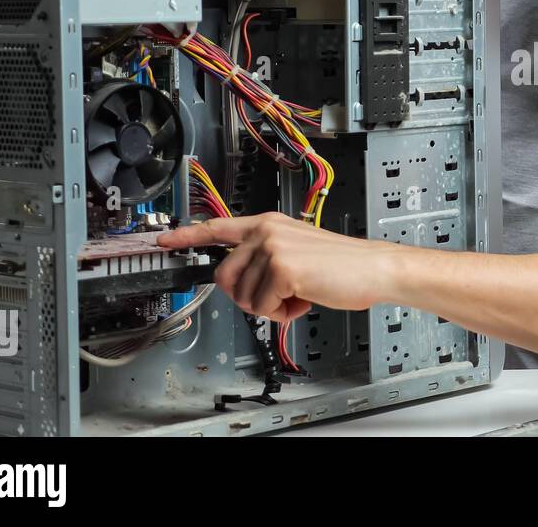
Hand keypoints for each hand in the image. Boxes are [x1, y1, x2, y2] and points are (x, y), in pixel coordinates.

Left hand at [155, 212, 394, 321]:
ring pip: (243, 297)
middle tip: (278, 295)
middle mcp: (266, 232)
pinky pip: (262, 307)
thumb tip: (239, 280)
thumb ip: (265, 257)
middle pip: (223, 277)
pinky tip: (304, 299)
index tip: (165, 241)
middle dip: (247, 297)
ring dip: (270, 306)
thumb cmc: (342, 265)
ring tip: (298, 293)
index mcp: (268, 225)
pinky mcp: (281, 268)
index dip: (187, 236)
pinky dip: (283, 313)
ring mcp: (272, 248)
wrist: (373, 269)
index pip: (218, 227)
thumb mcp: (297, 251)